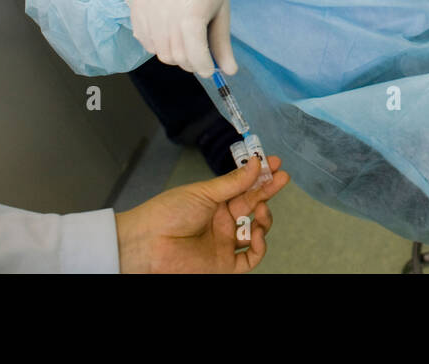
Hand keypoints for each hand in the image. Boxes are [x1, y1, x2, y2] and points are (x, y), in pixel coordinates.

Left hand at [115, 156, 289, 272]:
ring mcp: (224, 243)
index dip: (260, 176)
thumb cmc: (167, 214)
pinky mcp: (225, 264)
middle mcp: (222, 222)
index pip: (244, 187)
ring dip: (264, 218)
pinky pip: (251, 258)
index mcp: (215, 203)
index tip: (275, 164)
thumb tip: (256, 164)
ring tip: (259, 210)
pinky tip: (256, 233)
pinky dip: (259, 246)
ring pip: (256, 231)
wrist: (148, 243)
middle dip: (268, 192)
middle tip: (280, 179)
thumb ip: (233, 182)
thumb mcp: (204, 192)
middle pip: (253, 206)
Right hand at [121, 0, 233, 76]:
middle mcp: (168, 7)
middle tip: (199, 57)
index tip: (208, 71)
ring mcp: (148, 9)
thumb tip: (230, 71)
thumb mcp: (220, 9)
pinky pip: (148, 46)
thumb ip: (222, 43)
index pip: (194, 47)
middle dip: (191, 63)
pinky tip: (169, 31)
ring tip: (185, 41)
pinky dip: (161, 47)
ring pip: (162, 54)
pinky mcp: (136, 12)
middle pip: (177, 55)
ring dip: (176, 56)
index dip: (202, 64)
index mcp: (193, 5)